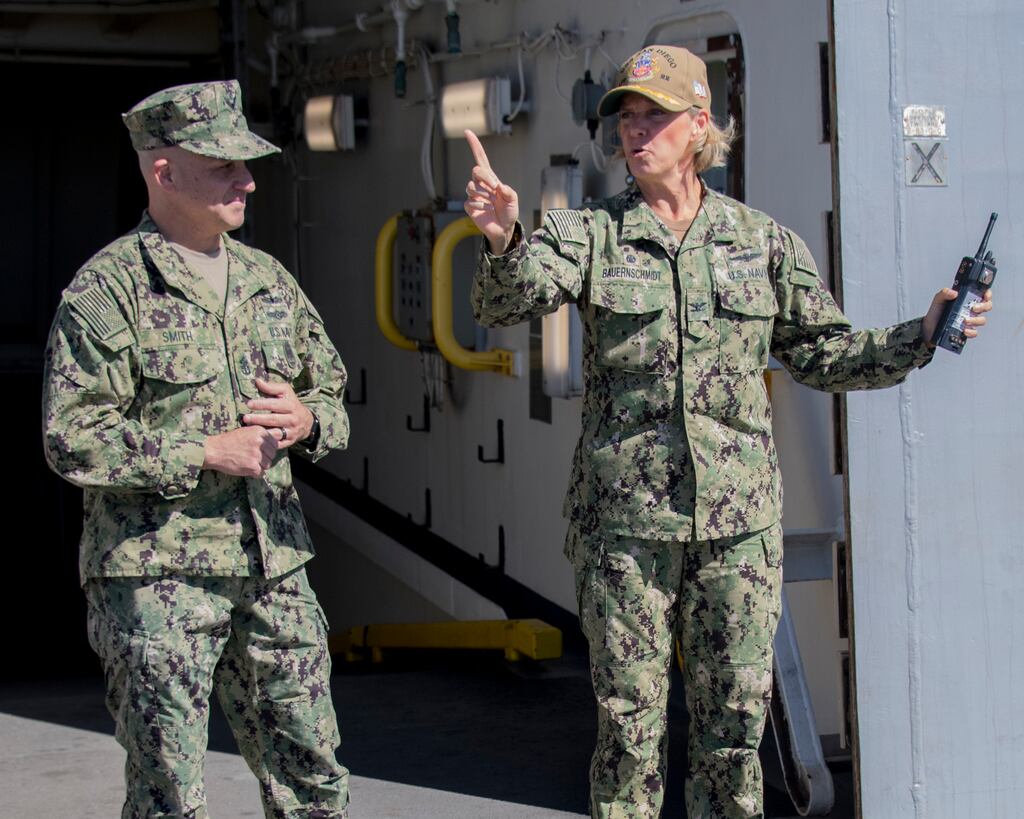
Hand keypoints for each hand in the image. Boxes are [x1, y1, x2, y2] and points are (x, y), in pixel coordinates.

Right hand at [202, 426, 279, 476]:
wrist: (214, 450)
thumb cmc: (229, 441)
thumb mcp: (246, 431)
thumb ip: (262, 434)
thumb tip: (280, 436)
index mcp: (259, 431)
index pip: (276, 441)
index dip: (269, 447)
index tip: (261, 448)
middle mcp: (260, 442)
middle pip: (273, 453)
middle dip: (265, 457)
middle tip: (252, 456)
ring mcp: (256, 454)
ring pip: (268, 464)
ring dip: (260, 465)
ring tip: (248, 461)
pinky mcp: (252, 466)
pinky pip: (261, 473)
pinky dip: (255, 473)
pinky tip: (246, 468)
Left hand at [241, 377, 313, 449]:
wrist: (306, 421)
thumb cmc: (291, 403)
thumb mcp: (285, 392)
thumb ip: (271, 387)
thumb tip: (257, 381)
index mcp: (291, 405)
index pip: (275, 404)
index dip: (261, 404)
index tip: (249, 404)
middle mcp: (292, 419)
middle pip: (274, 419)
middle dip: (258, 419)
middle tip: (245, 418)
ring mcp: (291, 432)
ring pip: (276, 433)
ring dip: (262, 431)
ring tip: (248, 429)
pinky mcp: (289, 442)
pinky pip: (277, 443)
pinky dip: (267, 442)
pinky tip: (257, 439)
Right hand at [463, 129, 518, 253]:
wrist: (504, 228)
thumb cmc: (509, 212)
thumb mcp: (513, 199)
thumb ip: (508, 191)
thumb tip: (499, 187)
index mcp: (491, 178)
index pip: (481, 158)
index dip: (474, 145)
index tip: (467, 132)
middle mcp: (481, 184)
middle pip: (476, 170)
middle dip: (485, 177)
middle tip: (495, 188)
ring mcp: (474, 195)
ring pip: (471, 187)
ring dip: (484, 195)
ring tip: (491, 203)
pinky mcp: (469, 206)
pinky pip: (470, 201)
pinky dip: (479, 206)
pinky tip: (485, 210)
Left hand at [922, 287, 992, 343]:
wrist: (929, 327)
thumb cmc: (936, 311)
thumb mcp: (939, 299)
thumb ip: (945, 293)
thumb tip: (954, 293)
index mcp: (967, 300)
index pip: (983, 295)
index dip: (988, 294)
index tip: (985, 296)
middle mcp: (971, 310)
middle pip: (987, 306)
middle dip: (984, 306)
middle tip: (974, 308)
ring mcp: (970, 320)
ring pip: (982, 320)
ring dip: (976, 320)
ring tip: (965, 320)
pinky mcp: (966, 331)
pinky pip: (974, 332)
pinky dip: (971, 332)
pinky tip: (964, 330)